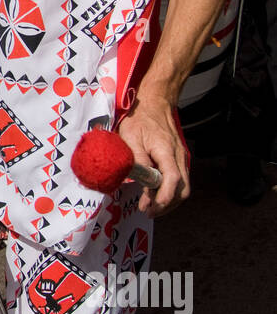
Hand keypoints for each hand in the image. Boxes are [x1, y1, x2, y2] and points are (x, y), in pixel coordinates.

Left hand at [117, 97, 189, 216]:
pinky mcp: (179, 159)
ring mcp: (181, 158)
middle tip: (147, 210)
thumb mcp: (130, 136)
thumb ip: (135, 159)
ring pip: (183, 188)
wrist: (155, 102)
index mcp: (167, 150)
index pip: (172, 179)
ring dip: (168, 201)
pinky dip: (169, 192)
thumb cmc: (140, 118)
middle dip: (166, 205)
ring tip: (149, 206)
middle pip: (182, 190)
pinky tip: (155, 194)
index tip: (149, 207)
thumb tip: (137, 180)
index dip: (163, 197)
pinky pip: (180, 181)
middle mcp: (179, 156)